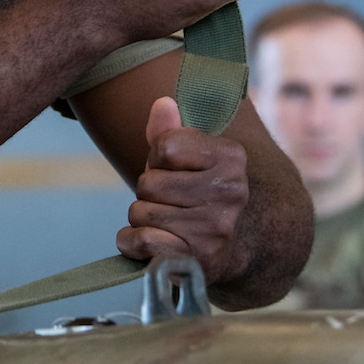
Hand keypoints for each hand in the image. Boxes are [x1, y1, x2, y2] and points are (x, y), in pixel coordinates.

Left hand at [117, 97, 250, 279]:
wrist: (230, 249)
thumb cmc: (199, 195)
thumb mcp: (189, 159)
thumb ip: (170, 130)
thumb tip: (162, 104)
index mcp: (231, 157)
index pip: (165, 146)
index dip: (158, 160)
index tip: (175, 172)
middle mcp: (230, 191)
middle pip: (148, 182)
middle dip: (149, 192)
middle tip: (170, 202)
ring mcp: (216, 228)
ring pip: (140, 212)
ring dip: (142, 218)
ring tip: (166, 222)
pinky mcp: (198, 259)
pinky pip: (141, 240)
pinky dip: (132, 243)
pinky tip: (151, 242)